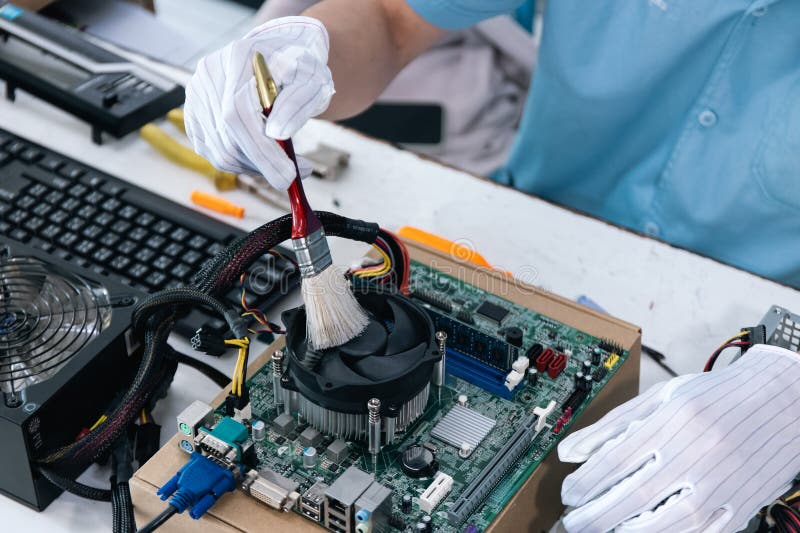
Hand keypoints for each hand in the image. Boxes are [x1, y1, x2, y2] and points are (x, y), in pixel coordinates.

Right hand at [183, 16, 334, 189]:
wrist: (279, 58)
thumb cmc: (298, 69)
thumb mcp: (312, 80)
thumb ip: (298, 104)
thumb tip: (279, 133)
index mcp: (236, 57)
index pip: (238, 112)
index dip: (261, 149)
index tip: (288, 175)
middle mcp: (209, 75)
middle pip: (226, 136)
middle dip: (263, 164)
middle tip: (293, 175)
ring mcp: (197, 96)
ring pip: (221, 152)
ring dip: (255, 167)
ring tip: (283, 161)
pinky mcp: (195, 117)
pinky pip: (215, 153)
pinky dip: (243, 163)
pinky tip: (264, 154)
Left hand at [558, 344, 799, 532]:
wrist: (782, 399)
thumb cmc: (716, 396)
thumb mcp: (660, 398)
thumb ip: (613, 425)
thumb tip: (570, 451)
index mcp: (673, 420)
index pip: (618, 459)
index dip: (587, 481)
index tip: (569, 492)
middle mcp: (697, 452)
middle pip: (637, 493)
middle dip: (598, 514)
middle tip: (575, 520)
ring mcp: (722, 481)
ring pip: (669, 521)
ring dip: (630, 531)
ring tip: (605, 530)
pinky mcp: (742, 503)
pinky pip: (703, 532)